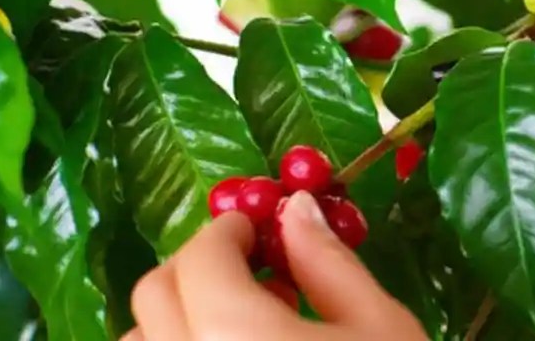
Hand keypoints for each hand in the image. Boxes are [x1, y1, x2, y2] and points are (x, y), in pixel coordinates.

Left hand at [124, 192, 428, 340]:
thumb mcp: (381, 323)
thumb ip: (327, 259)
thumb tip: (294, 207)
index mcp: (235, 333)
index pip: (201, 259)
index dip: (227, 229)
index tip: (258, 223)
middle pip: (154, 297)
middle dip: (197, 266)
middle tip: (251, 264)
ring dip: (175, 316)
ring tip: (238, 318)